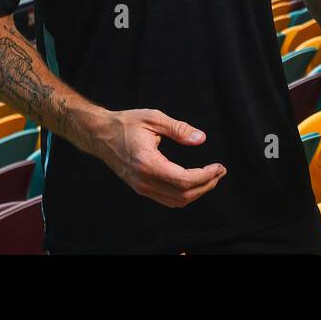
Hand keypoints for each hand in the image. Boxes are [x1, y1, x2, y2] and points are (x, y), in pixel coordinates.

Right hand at [93, 109, 225, 207]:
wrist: (100, 134)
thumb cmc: (126, 123)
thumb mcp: (153, 118)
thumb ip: (178, 128)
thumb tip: (200, 138)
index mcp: (147, 163)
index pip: (184, 180)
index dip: (205, 176)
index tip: (218, 167)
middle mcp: (144, 180)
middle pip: (183, 195)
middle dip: (206, 184)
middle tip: (220, 171)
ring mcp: (141, 187)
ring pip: (176, 201)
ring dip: (197, 192)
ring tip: (211, 176)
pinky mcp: (141, 188)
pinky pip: (167, 199)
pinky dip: (184, 195)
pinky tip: (194, 182)